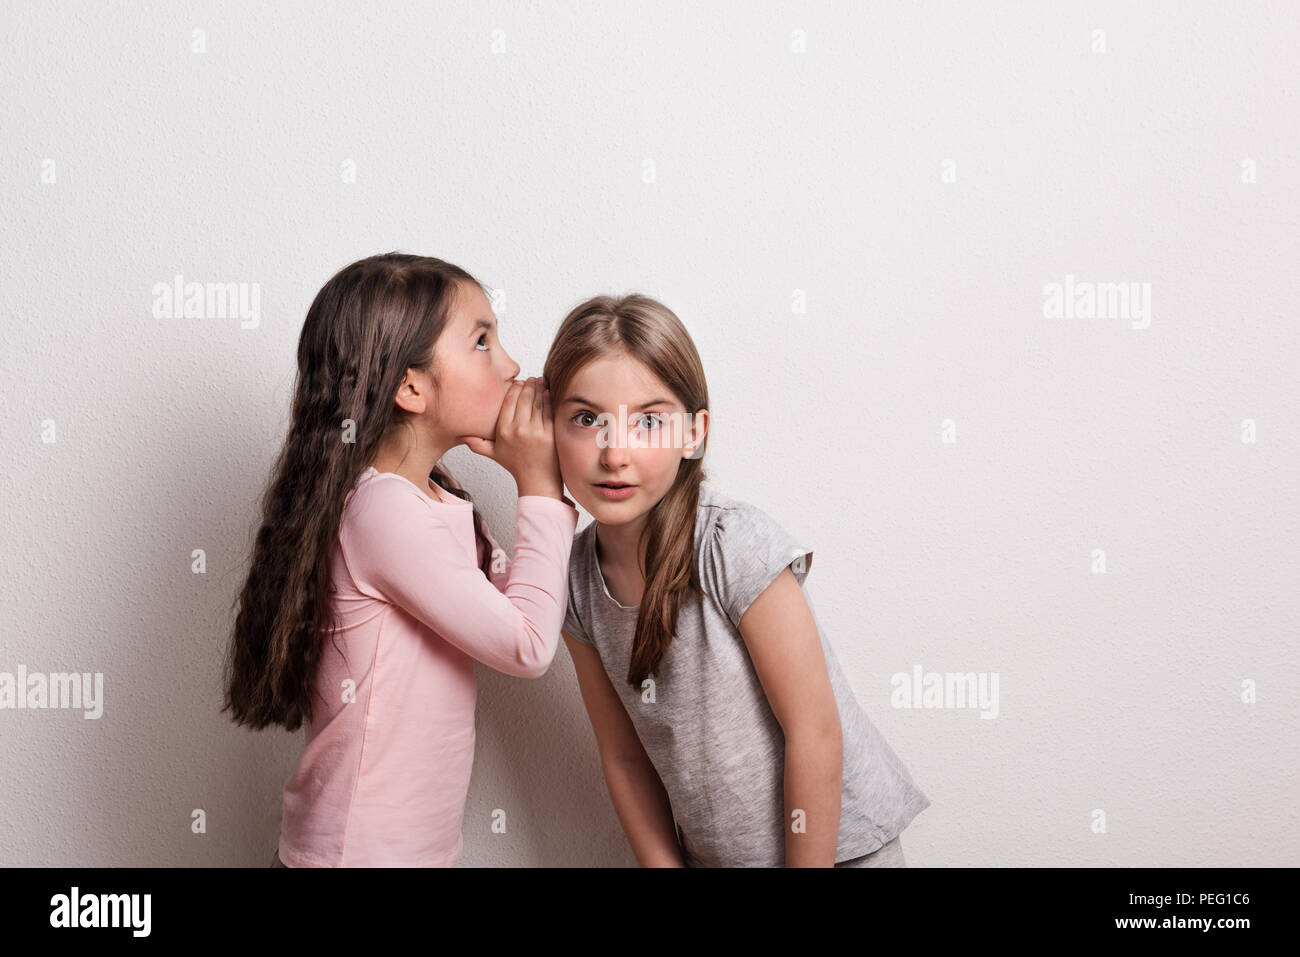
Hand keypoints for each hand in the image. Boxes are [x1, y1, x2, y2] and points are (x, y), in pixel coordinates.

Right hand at [458, 377, 563, 497]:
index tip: (518, 383)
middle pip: (523, 398)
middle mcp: (518, 430)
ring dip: (539, 389)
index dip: (514, 389)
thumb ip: (478, 443)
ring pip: (537, 402)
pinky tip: (548, 393)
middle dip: (528, 385)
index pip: (508, 401)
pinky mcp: (549, 434)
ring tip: (540, 382)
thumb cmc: (516, 466)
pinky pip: (548, 411)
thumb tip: (461, 436)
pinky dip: (549, 399)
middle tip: (531, 380)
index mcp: (503, 431)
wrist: (537, 480)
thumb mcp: (494, 454)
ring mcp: (534, 431)